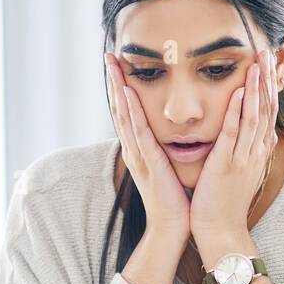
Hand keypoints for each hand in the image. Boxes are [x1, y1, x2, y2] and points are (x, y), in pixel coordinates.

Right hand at [104, 52, 190, 240]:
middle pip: (120, 110)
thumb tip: (168, 134)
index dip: (121, 89)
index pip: (127, 114)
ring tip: (113, 67)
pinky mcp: (150, 164)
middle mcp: (134, 151)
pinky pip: (140, 134)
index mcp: (139, 150)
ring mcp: (139, 157)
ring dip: (118, 90)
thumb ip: (164, 150)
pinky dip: (133, 113)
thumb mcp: (166, 168)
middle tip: (108, 56)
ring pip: (125, 117)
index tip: (118, 66)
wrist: (171, 228)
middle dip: (114, 83)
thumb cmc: (174, 200)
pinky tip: (130, 95)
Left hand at [189, 46, 279, 241]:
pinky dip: (238, 112)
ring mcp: (243, 158)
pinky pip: (234, 134)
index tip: (268, 64)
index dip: (269, 87)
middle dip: (267, 79)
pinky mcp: (226, 165)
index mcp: (258, 152)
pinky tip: (240, 92)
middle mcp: (255, 152)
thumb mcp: (243, 173)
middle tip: (267, 51)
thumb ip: (250, 150)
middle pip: (266, 108)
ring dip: (256, 87)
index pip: (267, 112)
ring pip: (254, 116)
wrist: (221, 232)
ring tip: (258, 61)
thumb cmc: (226, 204)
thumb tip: (262, 133)